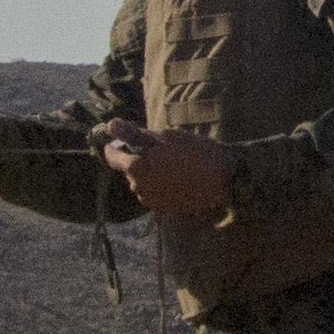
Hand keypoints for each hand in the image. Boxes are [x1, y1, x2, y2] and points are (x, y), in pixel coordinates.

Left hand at [97, 126, 235, 222]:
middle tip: (161, 149)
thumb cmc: (195, 153)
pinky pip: (152, 193)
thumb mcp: (166, 137)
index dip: (116, 146)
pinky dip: (158, 185)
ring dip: (148, 173)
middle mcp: (137, 187)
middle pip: (128, 170)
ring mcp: (149, 201)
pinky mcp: (162, 209)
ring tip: (172, 164)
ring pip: (141, 182)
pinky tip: (177, 178)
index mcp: (135, 168)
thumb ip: (135, 133)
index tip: (124, 139)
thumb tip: (110, 124)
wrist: (223, 180)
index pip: (112, 157)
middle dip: (138, 159)